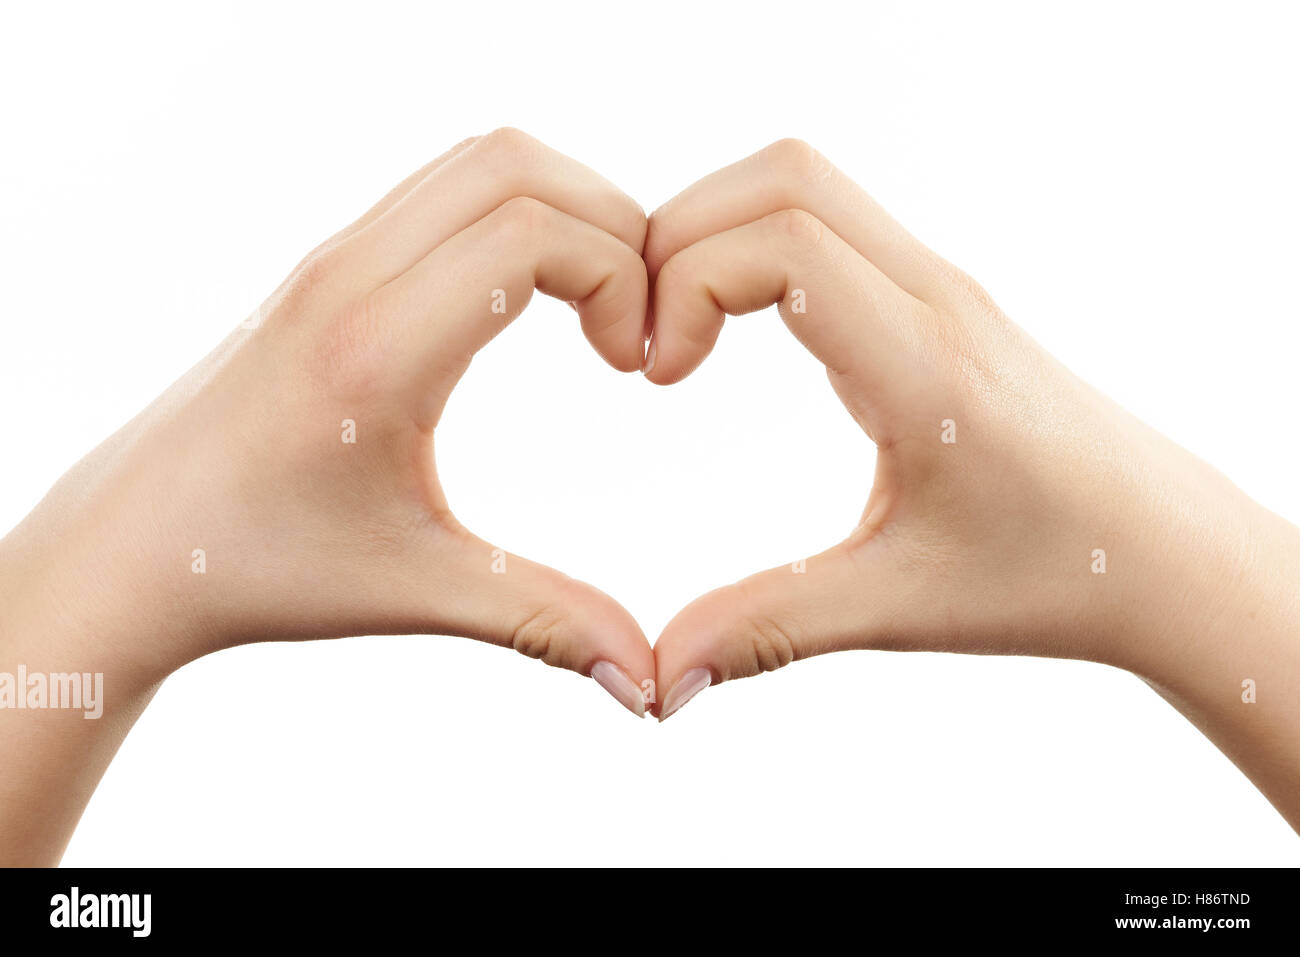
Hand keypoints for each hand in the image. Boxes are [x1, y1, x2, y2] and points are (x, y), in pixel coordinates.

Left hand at [0, 130, 655, 862]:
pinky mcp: (330, 262)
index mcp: (378, 350)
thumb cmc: (261, 566)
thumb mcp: (417, 591)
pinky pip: (445, 186)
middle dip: (613, 228)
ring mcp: (334, 257)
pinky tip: (530, 300)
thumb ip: (545, 623)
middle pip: (518, 165)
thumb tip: (652, 684)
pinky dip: (516, 213)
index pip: (531, 230)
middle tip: (631, 325)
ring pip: (481, 158)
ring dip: (565, 210)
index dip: (621, 276)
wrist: (136, 543)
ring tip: (594, 309)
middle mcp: (350, 276)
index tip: (632, 365)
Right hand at [642, 140, 1299, 828]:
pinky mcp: (937, 299)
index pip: (781, 242)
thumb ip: (768, 630)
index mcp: (925, 364)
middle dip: (681, 237)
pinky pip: (831, 222)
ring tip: (683, 337)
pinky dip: (757, 247)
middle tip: (651, 342)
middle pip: (784, 177)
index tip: (658, 376)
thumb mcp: (899, 605)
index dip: (686, 285)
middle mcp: (936, 299)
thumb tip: (658, 681)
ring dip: (719, 234)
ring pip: (807, 184)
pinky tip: (738, 332)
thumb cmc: (1056, 574)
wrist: (1162, 548)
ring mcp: (941, 288)